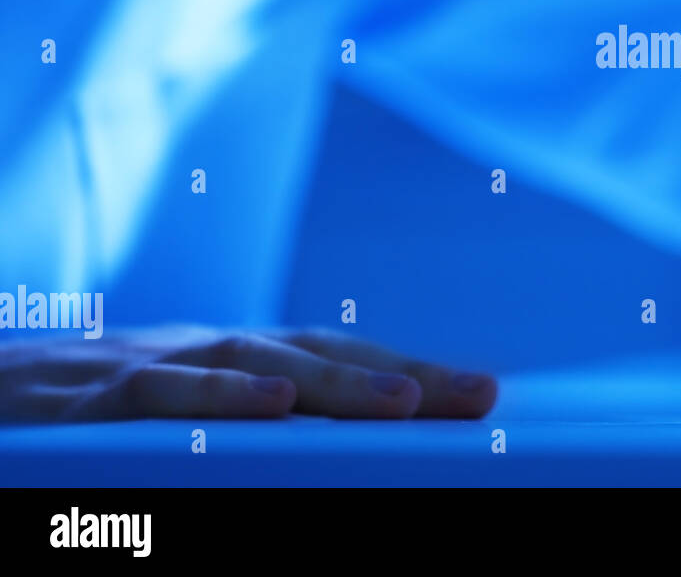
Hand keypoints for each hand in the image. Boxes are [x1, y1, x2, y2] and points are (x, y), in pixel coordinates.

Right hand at [0, 327, 496, 422]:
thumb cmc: (79, 419)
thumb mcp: (170, 421)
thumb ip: (241, 429)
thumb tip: (329, 447)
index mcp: (227, 362)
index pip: (333, 358)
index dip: (408, 369)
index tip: (484, 394)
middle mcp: (200, 352)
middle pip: (316, 351)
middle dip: (404, 372)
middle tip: (482, 395)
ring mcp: (146, 367)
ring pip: (253, 361)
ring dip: (335, 380)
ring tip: (408, 400)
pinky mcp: (88, 401)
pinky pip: (157, 394)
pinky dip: (216, 397)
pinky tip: (271, 407)